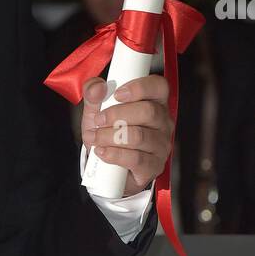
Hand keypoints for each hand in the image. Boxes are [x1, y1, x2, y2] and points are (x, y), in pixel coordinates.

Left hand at [81, 74, 172, 197]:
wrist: (105, 168)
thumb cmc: (107, 133)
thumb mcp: (96, 110)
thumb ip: (93, 94)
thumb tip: (97, 88)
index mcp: (154, 102)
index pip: (159, 86)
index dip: (140, 87)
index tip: (117, 94)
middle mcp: (163, 123)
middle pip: (149, 111)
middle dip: (117, 115)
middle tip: (98, 121)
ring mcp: (161, 145)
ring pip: (139, 136)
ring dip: (110, 136)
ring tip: (95, 138)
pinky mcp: (154, 166)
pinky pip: (136, 159)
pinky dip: (114, 154)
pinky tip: (102, 152)